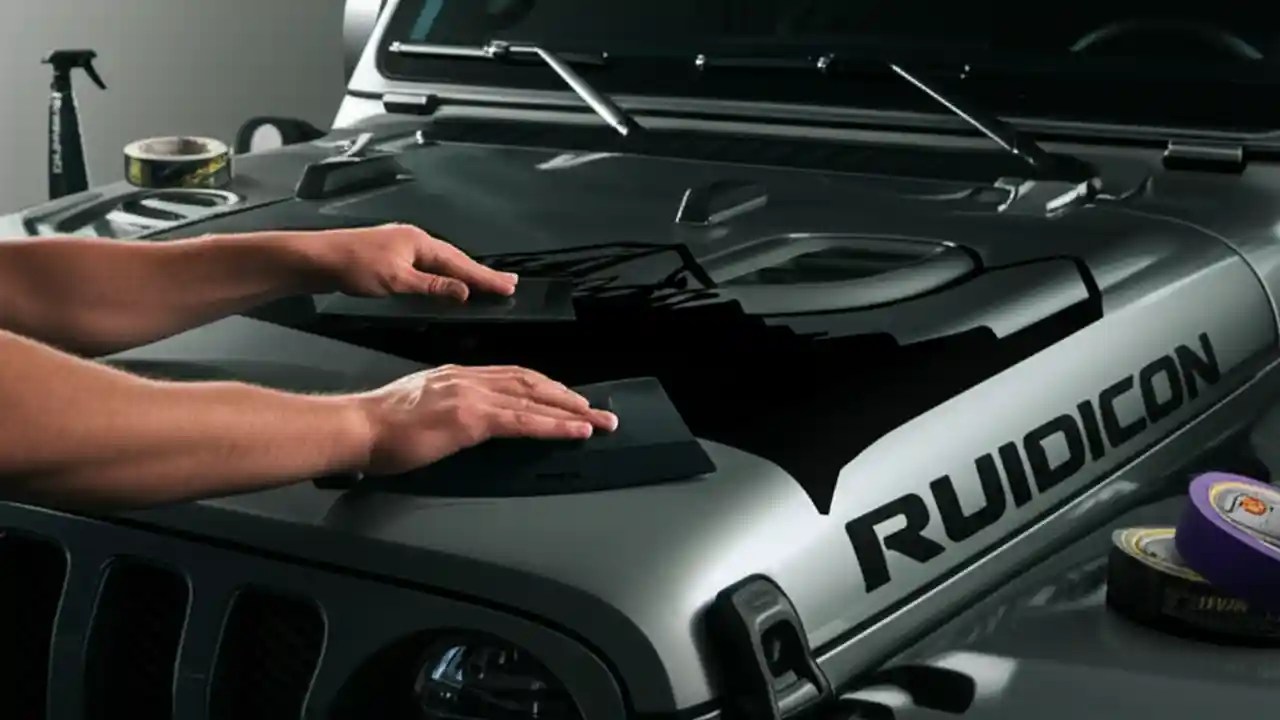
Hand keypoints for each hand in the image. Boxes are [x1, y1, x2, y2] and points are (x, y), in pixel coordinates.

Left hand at [301, 223, 517, 300]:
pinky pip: (428, 265)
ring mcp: (403, 246)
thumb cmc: (355, 267)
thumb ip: (432, 286)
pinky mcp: (392, 256)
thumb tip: (464, 291)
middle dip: (481, 273)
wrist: (318, 259)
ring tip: (485, 283)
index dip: (485, 277)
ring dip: (464, 274)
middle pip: (455, 259)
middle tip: (508, 283)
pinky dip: (444, 274)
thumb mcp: (396, 280)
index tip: (510, 286)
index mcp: (420, 243)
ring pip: (442, 261)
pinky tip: (446, 282)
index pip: (461, 263)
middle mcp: (415, 240)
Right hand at [355, 364, 617, 476]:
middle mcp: (469, 378)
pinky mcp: (471, 418)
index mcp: (458, 375)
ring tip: (598, 421)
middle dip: (568, 397)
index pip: (513, 376)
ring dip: (572, 411)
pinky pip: (524, 421)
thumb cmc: (379, 426)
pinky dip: (555, 426)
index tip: (568, 398)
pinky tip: (576, 431)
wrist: (357, 427)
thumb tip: (465, 422)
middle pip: (532, 382)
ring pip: (534, 399)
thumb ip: (449, 408)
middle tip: (597, 410)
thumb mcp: (421, 406)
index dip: (545, 387)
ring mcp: (471, 395)